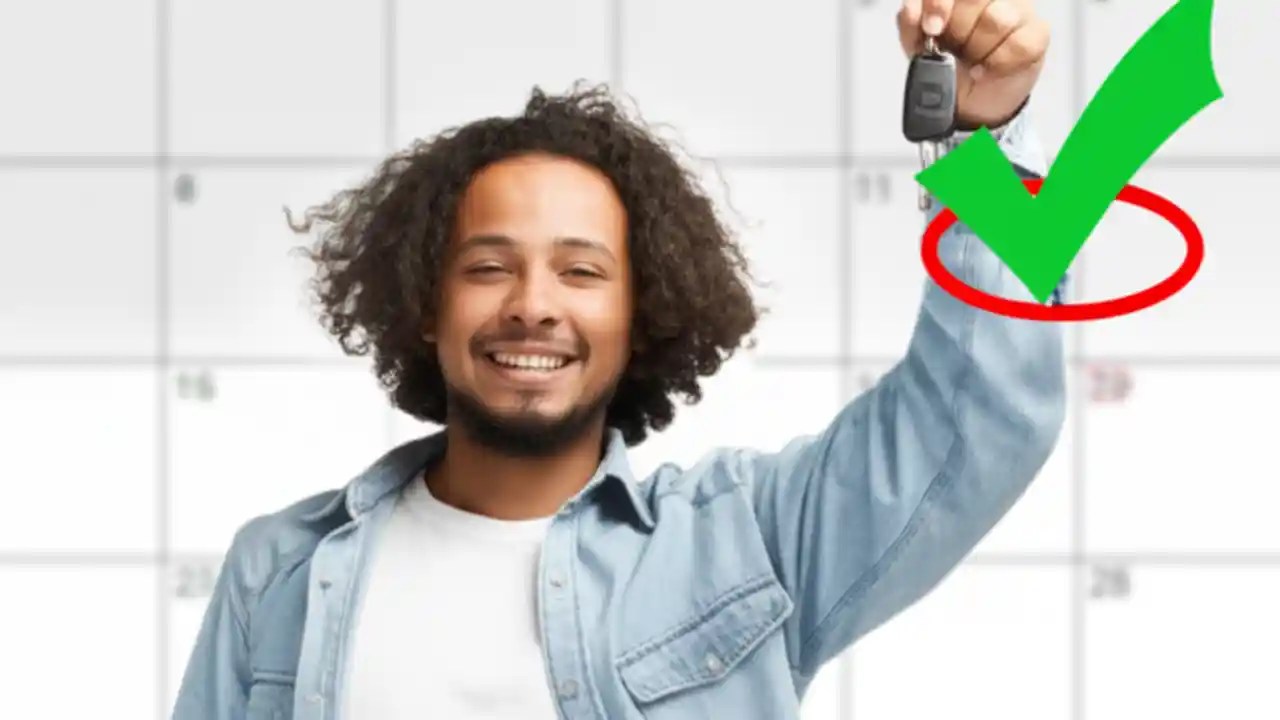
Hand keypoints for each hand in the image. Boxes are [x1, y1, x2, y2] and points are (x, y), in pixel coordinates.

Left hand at [898, 0, 1049, 129]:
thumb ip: (910, 23)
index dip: (940, 3)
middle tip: (954, 49)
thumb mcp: (918, 46)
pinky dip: (996, 64)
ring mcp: (1019, 10)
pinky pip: (1018, 44)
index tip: (932, 27)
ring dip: (978, 49)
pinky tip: (985, 70)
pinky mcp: (1037, 33)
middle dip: (958, 30)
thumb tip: (911, 9)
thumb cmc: (948, 66)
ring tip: (973, 60)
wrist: (968, 105)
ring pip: (997, 19)